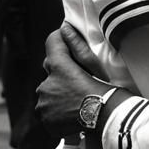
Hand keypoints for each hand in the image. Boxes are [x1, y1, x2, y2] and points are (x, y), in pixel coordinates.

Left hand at [36, 24, 107, 140]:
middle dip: (60, 78)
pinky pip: (49, 113)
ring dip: (58, 96)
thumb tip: (63, 27)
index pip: (52, 44)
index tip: (65, 41)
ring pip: (48, 95)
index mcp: (57, 67)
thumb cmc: (102, 90)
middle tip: (79, 86)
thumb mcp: (94, 65)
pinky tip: (72, 114)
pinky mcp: (45, 120)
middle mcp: (45, 84)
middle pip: (50, 74)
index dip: (59, 41)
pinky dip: (58, 113)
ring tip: (77, 103)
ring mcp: (44, 104)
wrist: (105, 119)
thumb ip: (76, 44)